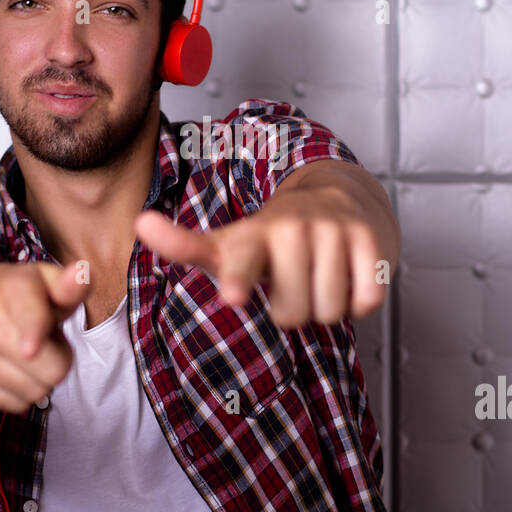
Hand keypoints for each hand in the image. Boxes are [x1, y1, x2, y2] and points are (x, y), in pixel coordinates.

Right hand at [0, 261, 85, 413]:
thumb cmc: (24, 295)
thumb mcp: (50, 282)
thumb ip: (71, 285)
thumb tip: (81, 275)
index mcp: (12, 289)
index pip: (28, 322)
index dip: (34, 337)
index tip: (30, 347)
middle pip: (52, 372)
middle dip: (58, 360)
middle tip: (46, 341)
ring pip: (35, 392)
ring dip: (40, 377)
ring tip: (28, 350)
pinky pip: (16, 404)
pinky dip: (21, 391)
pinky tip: (12, 365)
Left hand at [134, 185, 388, 328]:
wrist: (337, 198)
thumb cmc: (272, 238)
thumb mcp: (228, 242)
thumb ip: (183, 243)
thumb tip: (140, 222)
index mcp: (252, 235)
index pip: (242, 262)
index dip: (238, 278)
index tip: (232, 295)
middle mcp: (292, 228)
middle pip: (291, 314)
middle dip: (293, 309)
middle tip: (293, 279)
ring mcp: (334, 231)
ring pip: (327, 313)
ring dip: (325, 306)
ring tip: (318, 275)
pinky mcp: (372, 241)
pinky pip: (366, 302)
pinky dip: (358, 301)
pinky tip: (348, 275)